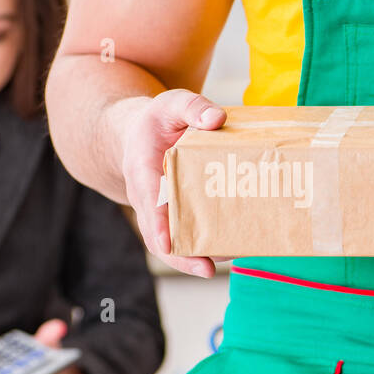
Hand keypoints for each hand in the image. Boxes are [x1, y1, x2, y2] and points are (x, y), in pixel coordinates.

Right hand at [120, 89, 226, 276]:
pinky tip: (233, 249)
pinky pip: (185, 237)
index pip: (148, 201)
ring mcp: (159, 213)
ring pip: (170, 244)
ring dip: (195, 258)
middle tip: (206, 269)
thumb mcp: (171, 103)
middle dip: (179, 256)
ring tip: (226, 262)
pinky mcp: (174, 218)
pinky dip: (205, 247)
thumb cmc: (157, 121)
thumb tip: (217, 119)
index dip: (157, 224)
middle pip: (157, 236)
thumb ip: (192, 107)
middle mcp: (147, 198)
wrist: (140, 136)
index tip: (167, 242)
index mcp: (142, 170)